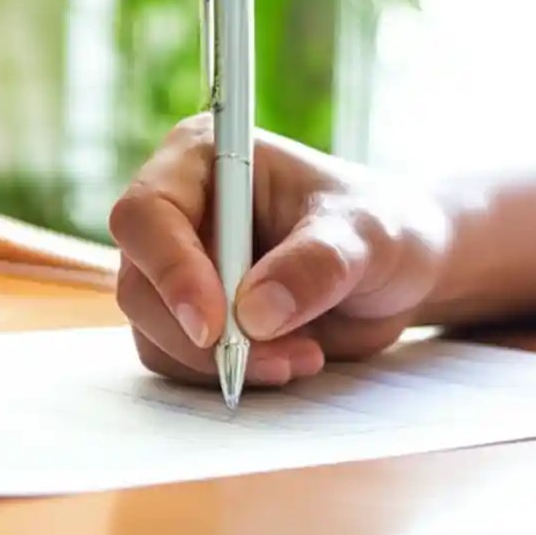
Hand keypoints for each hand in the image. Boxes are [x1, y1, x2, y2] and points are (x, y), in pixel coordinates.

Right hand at [109, 114, 452, 384]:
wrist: (396, 273)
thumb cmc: (380, 228)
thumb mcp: (367, 235)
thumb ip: (315, 265)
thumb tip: (253, 314)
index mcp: (200, 159)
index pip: (146, 214)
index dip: (169, 270)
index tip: (216, 326)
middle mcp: (174, 212)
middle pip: (139, 285)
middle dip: (203, 335)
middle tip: (279, 355)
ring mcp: (174, 269)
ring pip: (152, 332)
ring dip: (220, 362)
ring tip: (301, 355)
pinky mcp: (185, 317)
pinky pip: (176, 361)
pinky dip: (225, 375)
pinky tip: (285, 359)